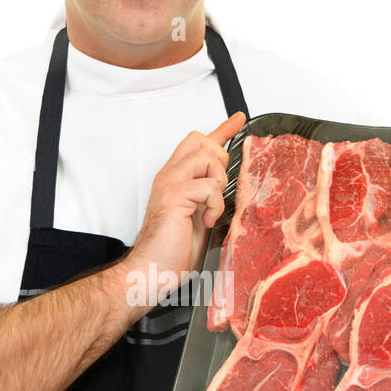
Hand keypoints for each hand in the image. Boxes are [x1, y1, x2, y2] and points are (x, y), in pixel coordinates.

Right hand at [128, 111, 246, 278]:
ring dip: (218, 184)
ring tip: (210, 208)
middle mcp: (169, 175)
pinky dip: (214, 204)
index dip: (222, 130)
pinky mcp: (174, 195)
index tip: (239, 119)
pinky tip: (206, 219)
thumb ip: (207, 196)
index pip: (197, 143)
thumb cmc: (171, 250)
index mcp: (174, 179)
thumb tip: (226, 187)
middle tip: (216, 191)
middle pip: (202, 140)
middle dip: (220, 161)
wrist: (152, 271)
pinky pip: (210, 185)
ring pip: (208, 157)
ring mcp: (170, 183)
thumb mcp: (198, 217)